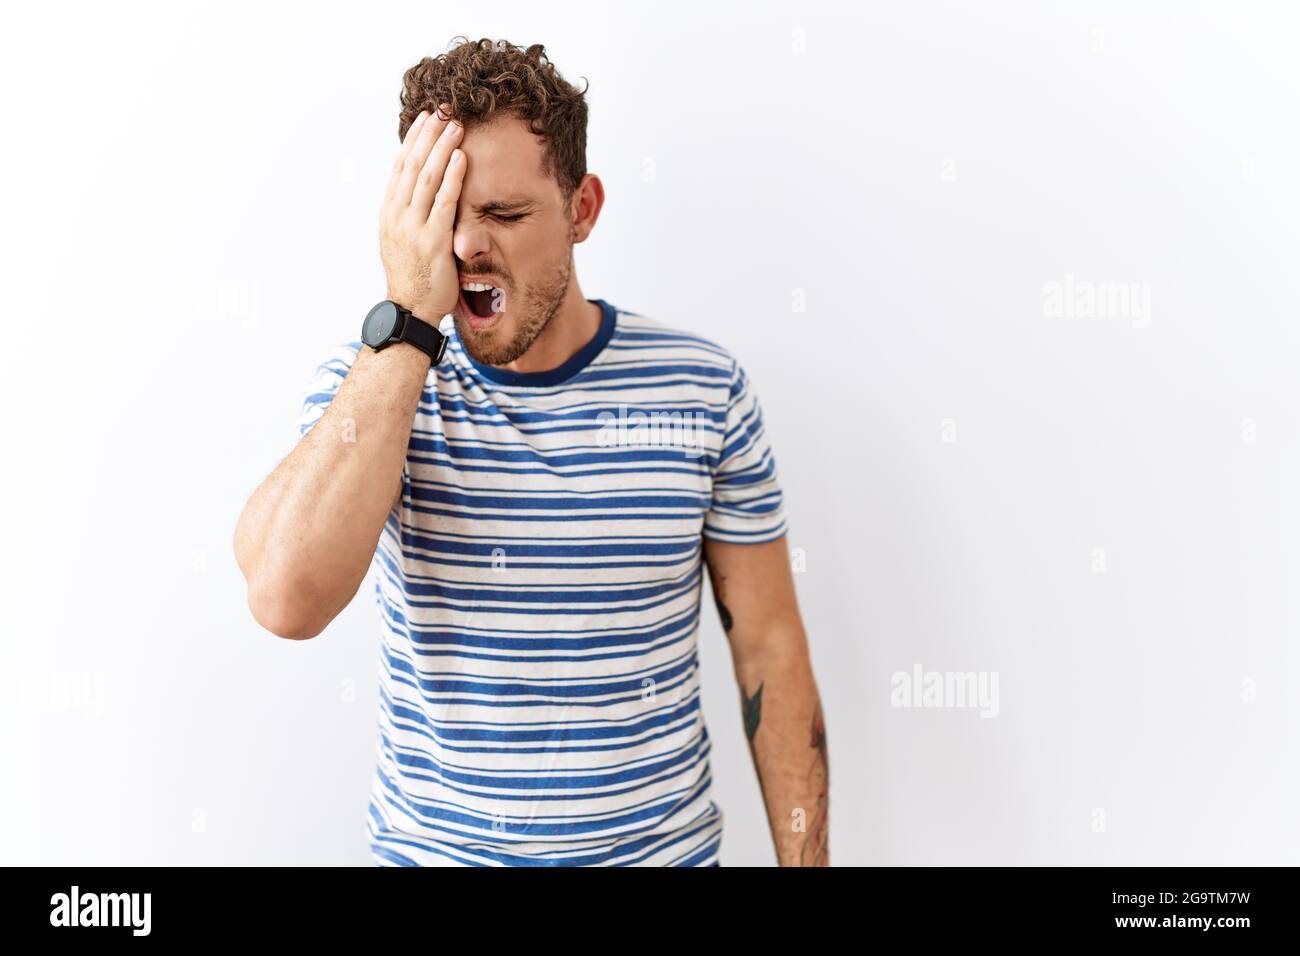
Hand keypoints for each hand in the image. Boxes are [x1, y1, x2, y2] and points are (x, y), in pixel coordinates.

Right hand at [378, 106, 466, 320]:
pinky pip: (444, 202)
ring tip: (456, 125)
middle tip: (443, 110)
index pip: (401, 166)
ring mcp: (412, 227)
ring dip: (442, 148)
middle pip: (412, 164)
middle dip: (428, 135)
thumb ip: (411, 215)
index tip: (426, 118)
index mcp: (389, 212)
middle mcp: (397, 215)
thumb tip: (421, 193)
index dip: (414, 139)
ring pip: (426, 177)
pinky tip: (462, 158)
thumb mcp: (403, 240)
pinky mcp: (432, 240)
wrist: (411, 309)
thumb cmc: (413, 276)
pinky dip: (453, 177)